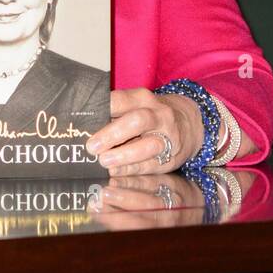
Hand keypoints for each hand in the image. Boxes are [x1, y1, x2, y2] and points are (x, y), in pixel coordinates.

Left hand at [85, 87, 205, 176]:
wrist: (188, 122)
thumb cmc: (150, 114)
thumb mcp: (136, 106)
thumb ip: (114, 114)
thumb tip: (83, 126)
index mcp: (143, 98)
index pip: (121, 100)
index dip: (102, 110)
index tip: (84, 120)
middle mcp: (158, 115)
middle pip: (137, 121)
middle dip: (113, 134)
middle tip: (92, 146)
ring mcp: (167, 136)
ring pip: (147, 146)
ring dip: (124, 156)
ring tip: (104, 162)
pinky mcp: (171, 157)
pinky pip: (151, 165)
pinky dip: (132, 170)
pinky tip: (116, 174)